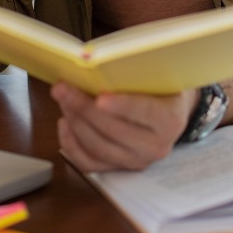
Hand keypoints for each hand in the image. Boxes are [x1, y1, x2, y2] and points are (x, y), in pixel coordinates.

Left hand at [51, 83, 198, 171]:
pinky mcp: (118, 169)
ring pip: (98, 147)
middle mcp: (155, 146)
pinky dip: (71, 144)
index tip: (99, 98)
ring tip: (62, 100)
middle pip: (114, 131)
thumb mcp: (155, 74)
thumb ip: (133, 71)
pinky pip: (88, 163)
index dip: (121, 106)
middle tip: (62, 89)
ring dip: (75, 121)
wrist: (167, 110)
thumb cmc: (157, 86)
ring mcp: (135, 161)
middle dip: (83, 108)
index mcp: (169, 120)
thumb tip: (96, 63)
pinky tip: (64, 122)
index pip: (146, 112)